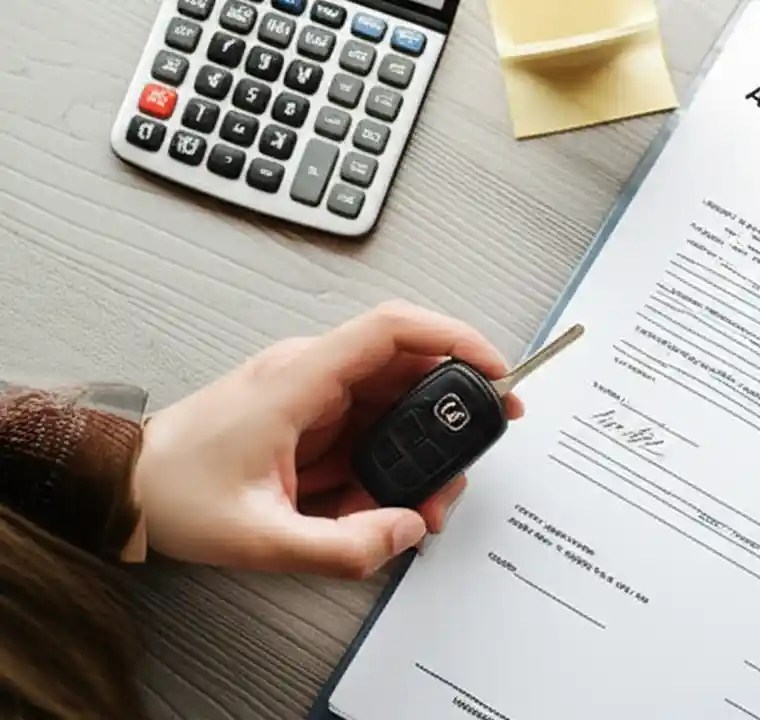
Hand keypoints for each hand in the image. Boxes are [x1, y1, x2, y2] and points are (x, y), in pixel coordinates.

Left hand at [130, 301, 523, 578]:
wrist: (124, 488)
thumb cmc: (173, 495)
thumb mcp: (260, 538)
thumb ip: (342, 546)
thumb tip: (407, 530)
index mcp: (298, 381)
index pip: (391, 330)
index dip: (454, 338)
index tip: (495, 370)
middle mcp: (311, 375)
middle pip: (408, 368)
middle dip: (450, 414)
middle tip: (467, 462)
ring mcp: (312, 393)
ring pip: (394, 402)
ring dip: (420, 448)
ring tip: (419, 501)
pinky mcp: (312, 415)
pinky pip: (371, 427)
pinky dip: (390, 461)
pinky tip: (381, 498)